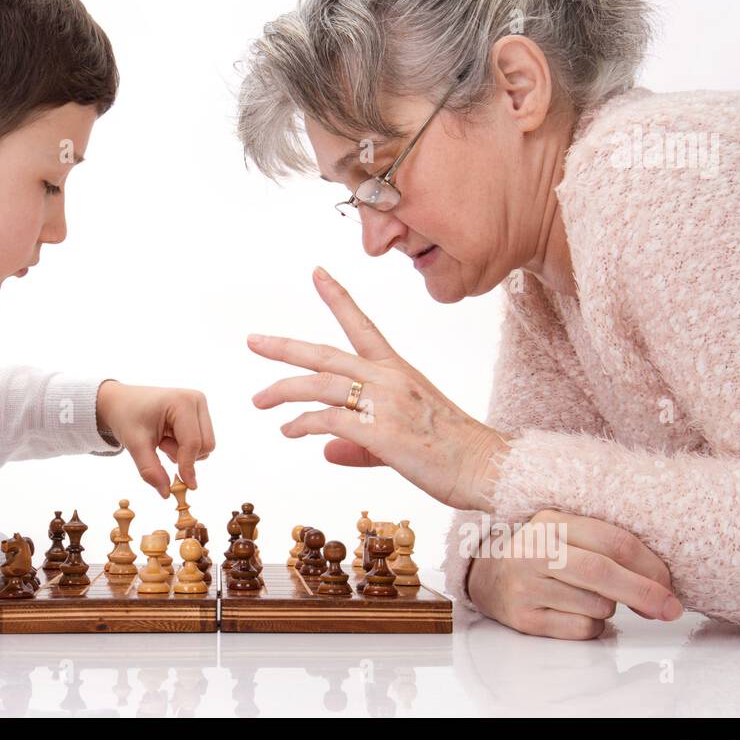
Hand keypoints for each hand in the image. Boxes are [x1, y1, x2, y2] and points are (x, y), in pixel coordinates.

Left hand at [95, 381, 215, 498]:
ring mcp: (200, 405)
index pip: (193, 442)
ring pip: (206, 446)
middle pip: (206, 445)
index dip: (188, 466)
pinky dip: (186, 448)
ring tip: (162, 439)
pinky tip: (169, 437)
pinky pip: (202, 442)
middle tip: (159, 445)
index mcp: (182, 402)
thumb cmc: (127, 417)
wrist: (122, 402)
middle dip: (183, 455)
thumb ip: (151, 470)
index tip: (186, 486)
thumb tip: (167, 493)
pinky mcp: (200, 413)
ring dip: (184, 452)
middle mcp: (196, 400)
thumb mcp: (135, 445)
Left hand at [248, 266, 508, 509]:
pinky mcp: (380, 429)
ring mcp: (384, 401)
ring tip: (259, 399)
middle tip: (253, 340)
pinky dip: (302, 423)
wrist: (486, 467)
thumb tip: (324, 449)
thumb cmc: (453, 452)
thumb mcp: (402, 439)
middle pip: (325, 353)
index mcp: (398, 370)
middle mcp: (389, 377)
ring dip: (282, 390)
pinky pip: (327, 418)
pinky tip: (289, 430)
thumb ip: (359, 444)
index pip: (361, 325)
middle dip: (285, 346)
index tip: (316, 272)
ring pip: (319, 384)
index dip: (336, 297)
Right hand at [466, 509, 683, 638]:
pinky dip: (590, 626)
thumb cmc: (542, 556)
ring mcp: (525, 585)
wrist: (488, 578)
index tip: (669, 583)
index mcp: (551, 521)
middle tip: (670, 609)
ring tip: (586, 596)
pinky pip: (581, 629)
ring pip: (597, 606)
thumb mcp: (565, 533)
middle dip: (645, 593)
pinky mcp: (523, 618)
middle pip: (604, 573)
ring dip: (608, 608)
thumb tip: (661, 582)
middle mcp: (534, 550)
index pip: (613, 541)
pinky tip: (572, 611)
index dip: (650, 565)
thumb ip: (606, 544)